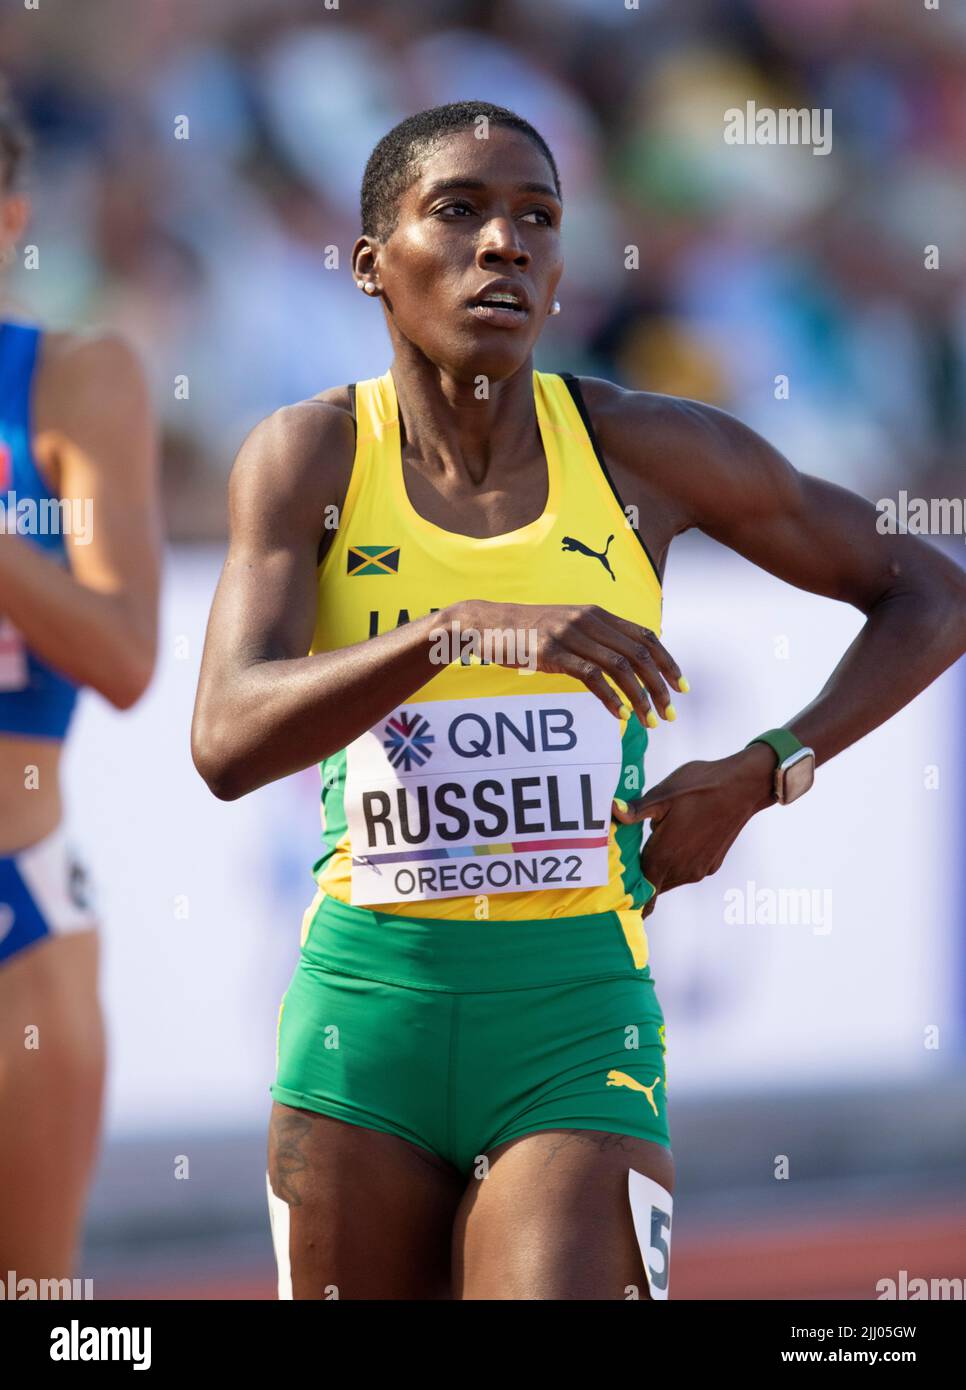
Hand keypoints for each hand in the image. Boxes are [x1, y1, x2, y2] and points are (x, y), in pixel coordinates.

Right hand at [454, 598, 685, 724]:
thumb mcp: (567, 626)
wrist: (486, 623)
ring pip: (620, 667)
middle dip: (660, 687)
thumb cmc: (528, 631)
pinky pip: (591, 677)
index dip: (669, 662)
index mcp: (597, 613)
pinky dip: (610, 698)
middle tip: (669, 714)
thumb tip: (625, 662)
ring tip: (649, 722)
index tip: (681, 688)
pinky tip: (620, 716)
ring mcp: (570, 635)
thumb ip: (595, 638)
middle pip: (639, 654)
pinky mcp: (552, 652)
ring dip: (640, 697)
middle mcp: (588, 620)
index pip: (646, 637)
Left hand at [612, 744, 776, 916]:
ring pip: (670, 879)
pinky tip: (676, 840)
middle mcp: (683, 870)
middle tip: (625, 864)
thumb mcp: (663, 793)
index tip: (617, 895)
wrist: (742, 788)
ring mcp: (700, 869)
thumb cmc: (701, 786)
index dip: (628, 892)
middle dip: (640, 878)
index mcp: (665, 856)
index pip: (641, 888)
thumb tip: (612, 812)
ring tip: (650, 846)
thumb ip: (637, 810)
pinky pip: (686, 871)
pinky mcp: (712, 864)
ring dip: (659, 869)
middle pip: (654, 885)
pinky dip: (677, 863)